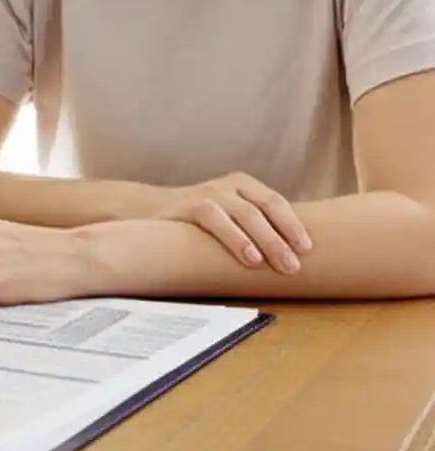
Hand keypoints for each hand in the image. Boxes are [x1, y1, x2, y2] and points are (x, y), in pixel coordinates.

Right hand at [155, 173, 312, 274]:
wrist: (142, 210)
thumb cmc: (189, 221)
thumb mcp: (222, 216)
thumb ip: (246, 225)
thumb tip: (281, 253)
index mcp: (243, 185)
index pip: (275, 202)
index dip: (293, 225)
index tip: (307, 249)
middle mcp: (229, 185)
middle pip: (265, 209)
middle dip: (284, 238)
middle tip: (296, 265)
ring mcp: (210, 192)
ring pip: (247, 215)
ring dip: (267, 241)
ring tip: (280, 265)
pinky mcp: (191, 205)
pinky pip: (219, 220)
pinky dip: (237, 239)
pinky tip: (250, 257)